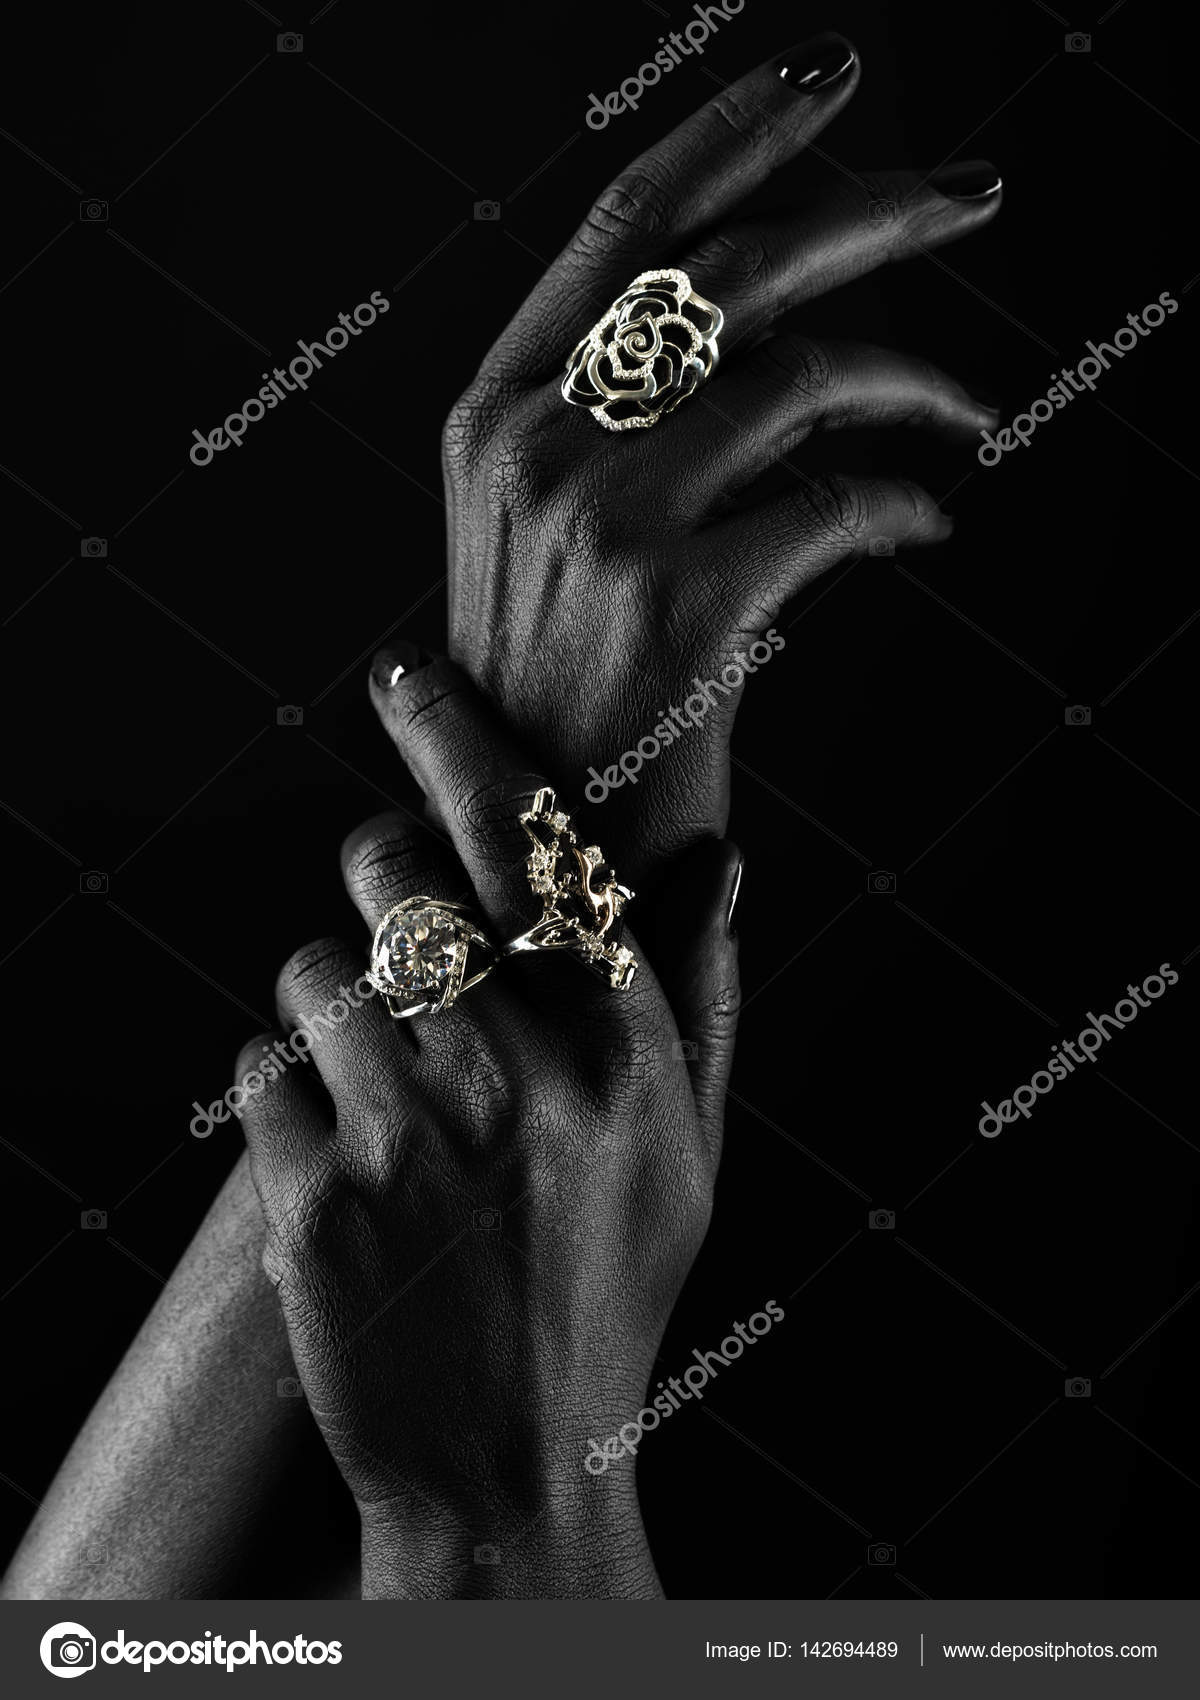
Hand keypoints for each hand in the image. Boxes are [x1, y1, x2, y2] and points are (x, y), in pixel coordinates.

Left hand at [239, 655, 741, 1596]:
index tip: (408, 676)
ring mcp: (405, 1134)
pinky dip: (284, 1092)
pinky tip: (339, 1156)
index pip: (531, 844)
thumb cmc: (609, 1290)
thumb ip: (699, 991)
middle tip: (401, 924)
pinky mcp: (310, 1196)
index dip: (461, 740)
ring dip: (331, 1000)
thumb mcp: (691, 1148)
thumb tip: (720, 852)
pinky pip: (257, 1066)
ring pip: (313, 967)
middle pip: (393, 875)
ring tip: (379, 1078)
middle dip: (380, 876)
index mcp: (617, 1049)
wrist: (509, 1470)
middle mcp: (514, 1072)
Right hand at [442, 32, 1000, 887]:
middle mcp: (536, 444)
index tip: (826, 75)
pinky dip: (906, 502)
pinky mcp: (680, 602)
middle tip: (973, 196)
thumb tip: (789, 321)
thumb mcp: (547, 532)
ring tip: (969, 410)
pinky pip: (841, 502)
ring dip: (918, 379)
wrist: (528, 850)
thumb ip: (627, 417)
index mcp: (495, 410)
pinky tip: (927, 519)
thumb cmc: (558, 688)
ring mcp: (601, 520)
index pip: (624, 223)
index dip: (734, 132)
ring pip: (806, 375)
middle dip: (872, 209)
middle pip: (733, 266)